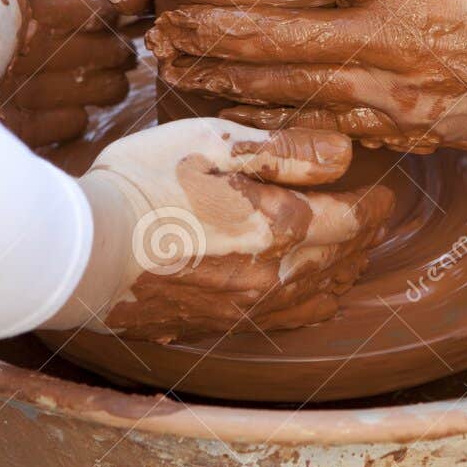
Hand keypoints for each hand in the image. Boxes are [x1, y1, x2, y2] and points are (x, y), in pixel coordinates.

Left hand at [0, 0, 134, 151]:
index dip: (87, 14)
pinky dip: (64, 122)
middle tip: (130, 58)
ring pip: (59, 88)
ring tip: (123, 89)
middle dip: (99, 54)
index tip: (116, 18)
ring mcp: (6, 91)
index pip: (56, 13)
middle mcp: (4, 53)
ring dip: (93, 88)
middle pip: (64, 53)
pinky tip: (88, 118)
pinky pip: (43, 124)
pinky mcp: (7, 124)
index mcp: (3, 15)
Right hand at [60, 119, 394, 342]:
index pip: (354, 219)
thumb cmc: (145, 184)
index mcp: (281, 226)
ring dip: (339, 273)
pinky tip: (304, 295)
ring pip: (316, 295)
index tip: (384, 191)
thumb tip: (346, 155)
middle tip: (371, 218)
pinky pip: (282, 318)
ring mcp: (246, 306)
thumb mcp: (216, 143)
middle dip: (362, 238)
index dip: (375, 204)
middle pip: (341, 260)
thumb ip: (287, 151)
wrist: (82, 250)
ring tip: (349, 255)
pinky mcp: (216, 322)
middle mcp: (274, 275)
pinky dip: (306, 304)